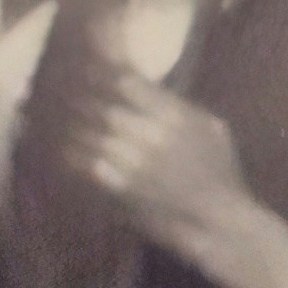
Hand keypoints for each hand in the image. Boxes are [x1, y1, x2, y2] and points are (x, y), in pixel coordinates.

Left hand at [61, 73, 258, 259]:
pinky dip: (77, 156)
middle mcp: (153, 134)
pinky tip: (67, 150)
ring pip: (93, 134)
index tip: (91, 67)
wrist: (219, 220)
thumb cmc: (222, 172)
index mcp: (176, 116)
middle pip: (105, 107)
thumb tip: (150, 88)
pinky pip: (90, 164)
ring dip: (77, 126)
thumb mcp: (214, 129)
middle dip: (85, 98)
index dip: (104, 72)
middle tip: (71, 93)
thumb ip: (182, 107)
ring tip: (66, 120)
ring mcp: (136, 162)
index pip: (129, 83)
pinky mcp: (124, 187)